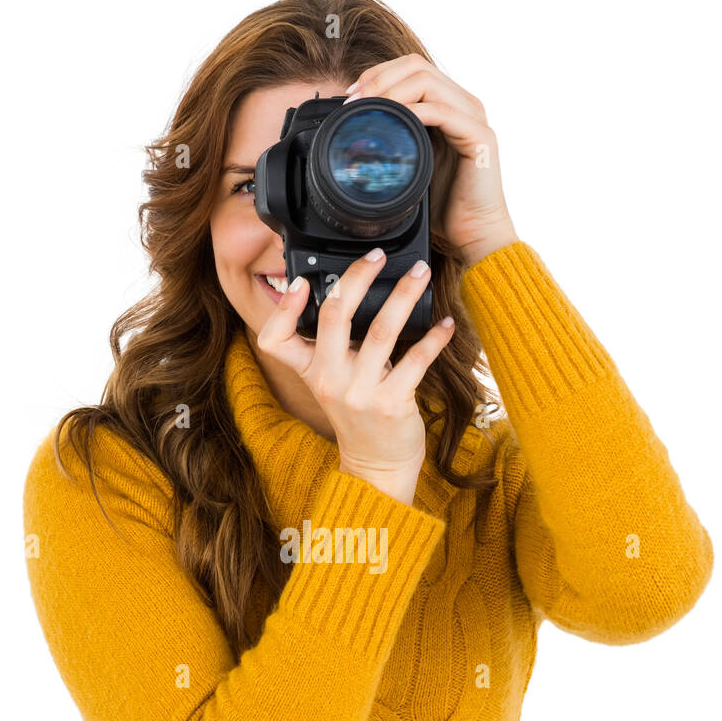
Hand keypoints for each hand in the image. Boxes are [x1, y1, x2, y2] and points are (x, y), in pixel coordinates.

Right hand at [254, 250, 454, 505]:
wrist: (378, 466)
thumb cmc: (360, 418)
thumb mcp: (334, 383)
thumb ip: (334, 347)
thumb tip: (352, 295)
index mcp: (311, 372)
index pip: (276, 339)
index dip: (283, 308)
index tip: (299, 281)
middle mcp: (330, 380)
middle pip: (335, 316)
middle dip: (357, 277)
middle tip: (377, 254)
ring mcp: (360, 393)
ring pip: (380, 331)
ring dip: (403, 296)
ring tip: (419, 272)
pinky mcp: (392, 403)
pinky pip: (415, 360)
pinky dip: (433, 338)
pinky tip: (445, 324)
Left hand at [343, 55, 518, 266]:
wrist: (473, 235)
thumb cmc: (445, 206)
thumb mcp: (412, 164)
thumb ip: (397, 140)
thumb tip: (359, 128)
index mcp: (449, 106)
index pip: (412, 68)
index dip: (379, 73)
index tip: (352, 95)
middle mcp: (464, 105)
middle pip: (417, 66)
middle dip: (379, 78)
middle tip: (354, 101)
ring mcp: (473, 118)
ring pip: (427, 81)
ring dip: (390, 91)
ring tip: (368, 109)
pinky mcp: (479, 137)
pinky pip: (441, 111)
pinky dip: (413, 112)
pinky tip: (394, 123)